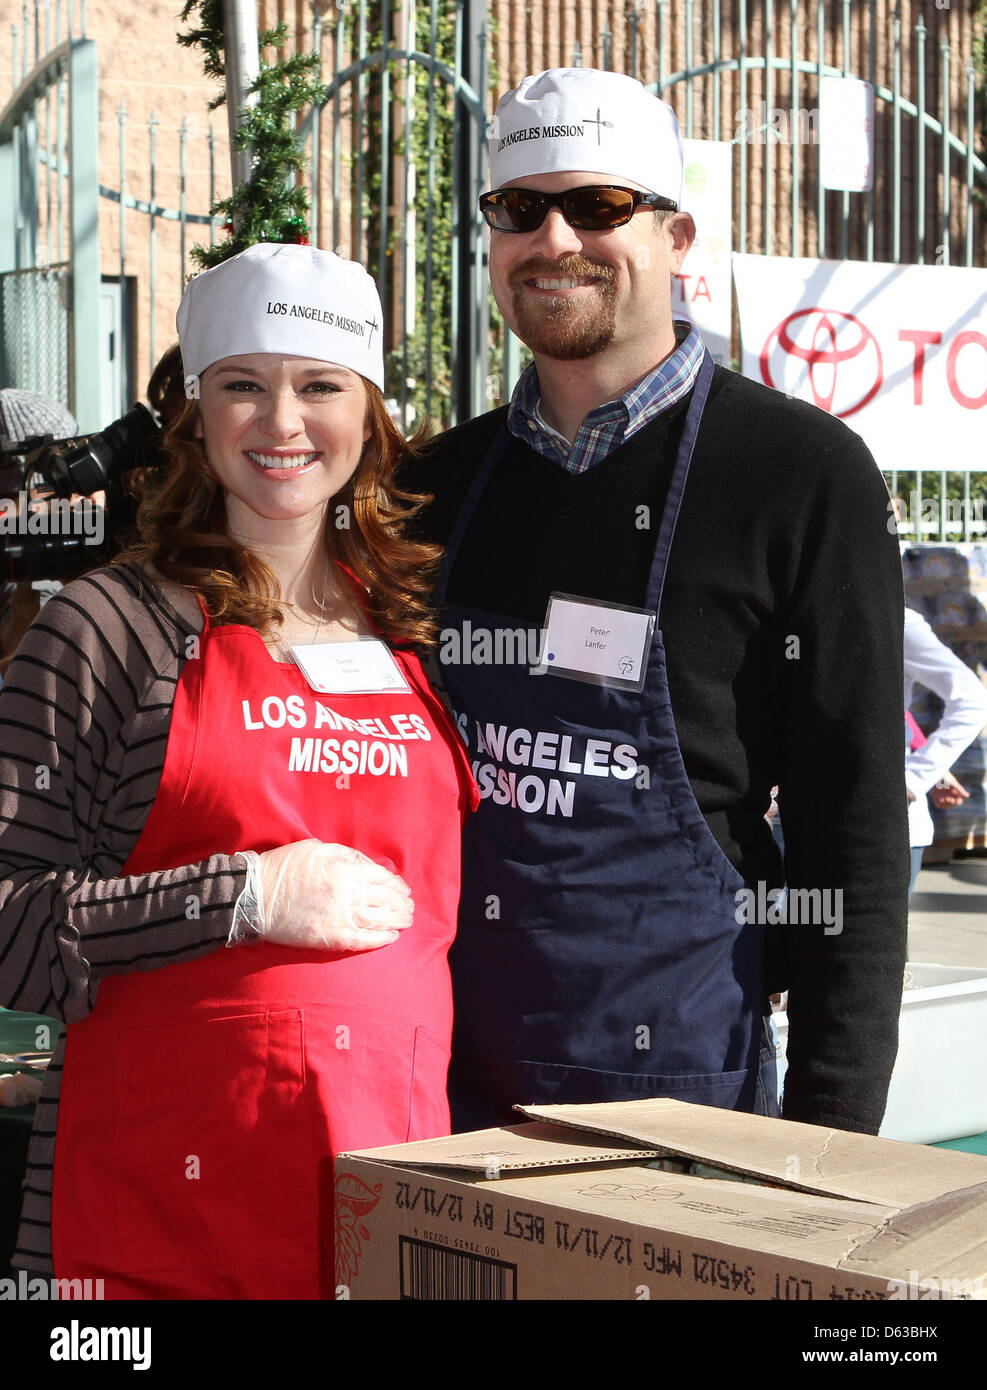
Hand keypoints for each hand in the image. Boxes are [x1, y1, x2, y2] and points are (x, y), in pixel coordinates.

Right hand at [232, 840, 412, 951]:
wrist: (255, 896)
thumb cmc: (284, 867)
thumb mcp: (317, 848)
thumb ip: (347, 855)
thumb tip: (369, 866)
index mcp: (346, 869)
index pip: (383, 878)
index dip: (397, 885)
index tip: (403, 890)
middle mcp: (348, 893)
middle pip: (386, 900)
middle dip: (402, 904)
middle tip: (410, 908)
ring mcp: (340, 917)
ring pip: (379, 920)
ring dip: (397, 921)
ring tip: (406, 921)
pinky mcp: (330, 937)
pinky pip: (363, 940)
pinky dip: (380, 939)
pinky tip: (391, 937)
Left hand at [929, 771, 969, 808]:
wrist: (932, 772)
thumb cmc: (944, 775)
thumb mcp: (952, 782)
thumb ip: (960, 789)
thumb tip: (968, 796)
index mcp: (954, 791)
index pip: (958, 800)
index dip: (957, 802)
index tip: (956, 800)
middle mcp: (948, 794)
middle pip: (951, 804)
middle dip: (951, 803)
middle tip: (949, 799)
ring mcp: (941, 796)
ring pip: (945, 805)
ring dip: (945, 804)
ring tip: (944, 799)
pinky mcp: (934, 796)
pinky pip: (937, 804)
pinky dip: (939, 804)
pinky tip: (939, 800)